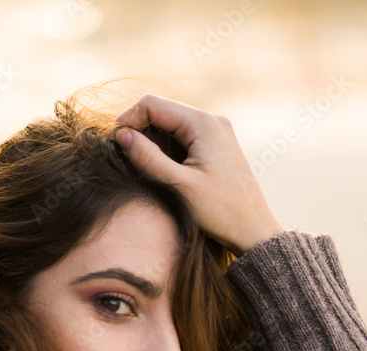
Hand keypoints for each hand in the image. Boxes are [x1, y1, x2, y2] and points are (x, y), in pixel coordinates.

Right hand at [111, 94, 284, 256]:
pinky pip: (185, 136)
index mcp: (203, 124)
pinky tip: (162, 168)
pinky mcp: (218, 145)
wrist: (253, 230)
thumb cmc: (220, 211)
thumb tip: (122, 136)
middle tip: (124, 155)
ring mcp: (217, 131)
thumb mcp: (178, 186)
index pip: (153, 104)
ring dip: (153, 139)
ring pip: (173, 123)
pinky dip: (168, 147)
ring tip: (140, 164)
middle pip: (163, 111)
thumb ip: (148, 158)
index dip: (128, 120)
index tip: (114, 143)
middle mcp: (213, 120)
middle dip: (140, 128)